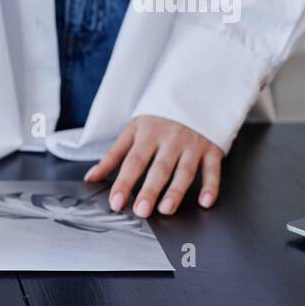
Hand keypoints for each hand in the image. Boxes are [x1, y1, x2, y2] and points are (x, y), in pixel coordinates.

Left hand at [84, 115, 222, 216]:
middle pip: (159, 168)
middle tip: (141, 210)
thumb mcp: (132, 130)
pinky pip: (213, 169)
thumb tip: (90, 178)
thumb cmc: (158, 118)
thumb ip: (112, 156)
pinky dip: (211, 186)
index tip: (116, 202)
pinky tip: (206, 202)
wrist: (194, 94)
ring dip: (176, 191)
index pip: (133, 161)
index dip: (123, 183)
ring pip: (185, 170)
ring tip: (166, 209)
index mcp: (147, 134)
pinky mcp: (212, 148)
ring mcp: (193, 144)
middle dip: (150, 190)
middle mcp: (171, 139)